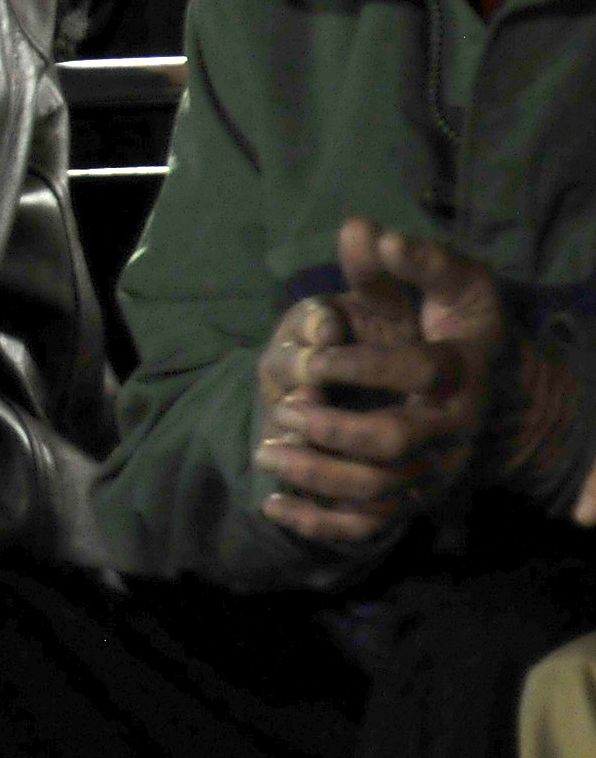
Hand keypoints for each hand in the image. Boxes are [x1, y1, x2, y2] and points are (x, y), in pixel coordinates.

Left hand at [254, 218, 503, 544]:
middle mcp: (449, 428)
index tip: (315, 355)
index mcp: (457, 371)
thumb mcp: (446, 284)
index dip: (363, 364)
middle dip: (332, 428)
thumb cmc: (455, 324)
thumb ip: (407, 261)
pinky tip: (272, 505)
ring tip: (266, 451)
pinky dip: (317, 523)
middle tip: (283, 408)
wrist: (491, 387)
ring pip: (376, 491)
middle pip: (394, 442)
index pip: (417, 371)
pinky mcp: (410, 500)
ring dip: (315, 475)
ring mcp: (431, 470)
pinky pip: (365, 527)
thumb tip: (364, 229)